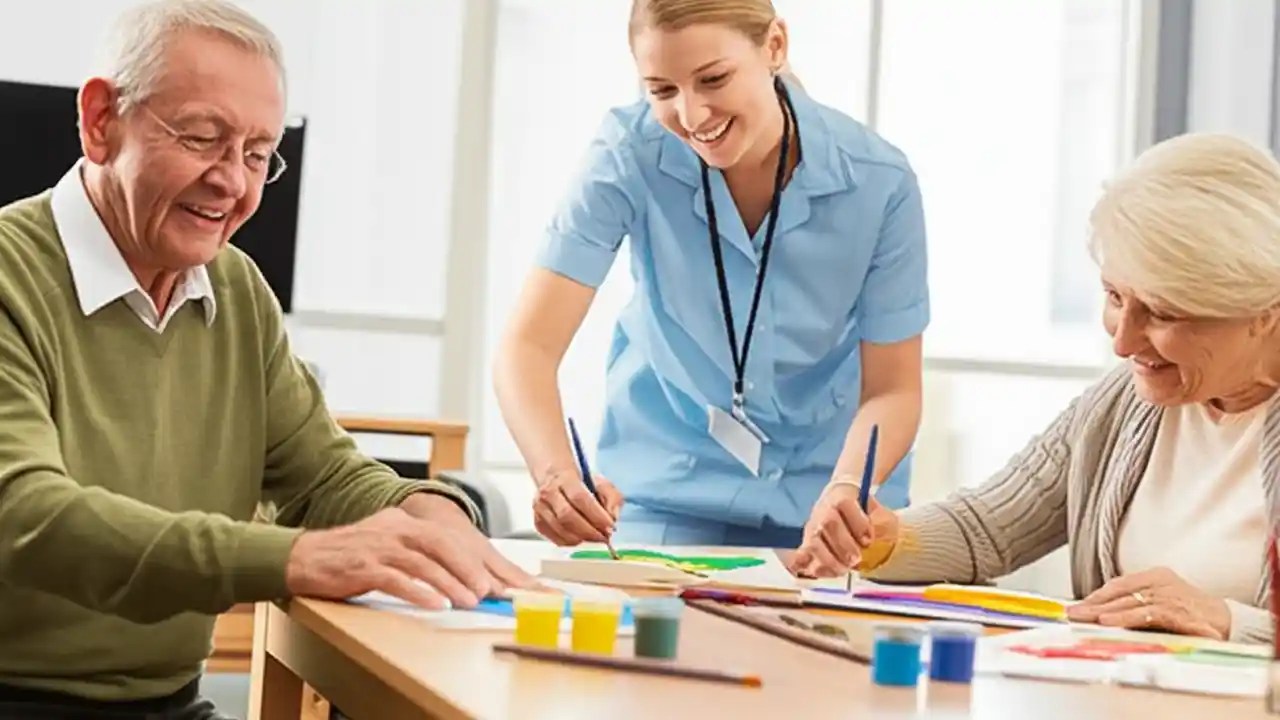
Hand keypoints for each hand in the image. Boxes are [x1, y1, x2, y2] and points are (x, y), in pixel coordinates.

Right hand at [285, 507, 536, 609]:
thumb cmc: (347, 556)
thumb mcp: (384, 544)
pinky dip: (420, 592)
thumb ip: (414, 553)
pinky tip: (436, 605)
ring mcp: (378, 547)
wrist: (302, 557)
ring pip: (423, 563)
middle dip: (467, 568)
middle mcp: (393, 530)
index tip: (489, 579)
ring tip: (469, 601)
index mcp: (401, 523)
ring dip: (450, 583)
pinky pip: (398, 580)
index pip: (444, 537)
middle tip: (486, 590)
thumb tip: (451, 575)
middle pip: (439, 545)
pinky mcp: (363, 567)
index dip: (469, 558)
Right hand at [532, 469, 623, 545]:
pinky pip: (556, 539)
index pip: (579, 498)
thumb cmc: (581, 484)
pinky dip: (572, 542)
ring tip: (595, 537)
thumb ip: (613, 498)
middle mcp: (548, 493)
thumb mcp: (602, 484)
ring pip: (561, 530)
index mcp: (564, 478)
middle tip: (604, 536)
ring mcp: (540, 509)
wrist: (556, 480)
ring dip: (582, 538)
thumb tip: (613, 518)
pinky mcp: (538, 523)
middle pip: (567, 516)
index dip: (596, 515)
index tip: (610, 526)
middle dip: (589, 530)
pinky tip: (581, 537)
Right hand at [791, 484, 898, 577]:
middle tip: (856, 559)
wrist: (841, 505)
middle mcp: (823, 510)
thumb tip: (872, 539)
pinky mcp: (806, 545)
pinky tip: (825, 573)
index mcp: (841, 496)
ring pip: (813, 542)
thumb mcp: (876, 511)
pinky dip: (811, 567)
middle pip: (827, 523)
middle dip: (843, 544)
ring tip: (844, 569)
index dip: (857, 523)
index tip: (869, 540)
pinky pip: (801, 557)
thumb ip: (879, 522)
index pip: (844, 503)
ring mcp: (813, 528)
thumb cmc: (863, 513)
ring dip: (830, 560)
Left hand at [1066, 567, 1231, 639]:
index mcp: (1156, 575)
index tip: (1078, 605)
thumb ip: (1136, 603)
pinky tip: (1110, 622)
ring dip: (1106, 611)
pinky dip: (1128, 618)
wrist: (1228, 621)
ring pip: (1130, 602)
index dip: (1097, 595)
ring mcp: (1171, 596)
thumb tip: (1100, 612)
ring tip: (1088, 617)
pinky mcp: (1179, 613)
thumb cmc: (1189, 610)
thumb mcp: (1161, 600)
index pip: (1119, 583)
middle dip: (1094, 604)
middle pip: (1120, 592)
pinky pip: (1148, 614)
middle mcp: (1161, 582)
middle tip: (1072, 613)